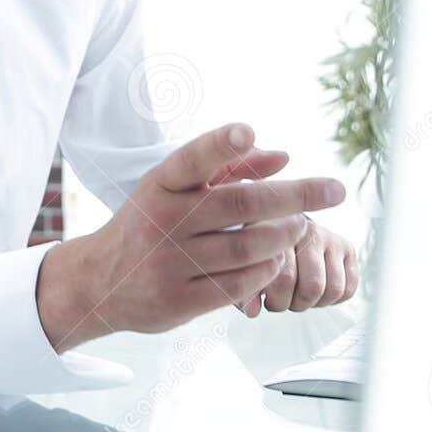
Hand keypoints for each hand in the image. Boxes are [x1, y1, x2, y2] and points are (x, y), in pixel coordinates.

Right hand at [35, 123, 345, 349]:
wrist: (97, 283)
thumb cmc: (148, 225)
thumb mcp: (174, 190)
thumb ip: (228, 169)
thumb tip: (283, 156)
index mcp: (160, 185)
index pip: (191, 160)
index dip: (220, 145)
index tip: (248, 131)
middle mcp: (162, 221)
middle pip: (241, 205)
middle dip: (297, 196)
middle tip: (335, 190)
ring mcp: (170, 264)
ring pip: (247, 248)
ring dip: (285, 235)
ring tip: (302, 226)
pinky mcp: (178, 301)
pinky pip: (238, 285)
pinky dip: (266, 271)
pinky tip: (276, 260)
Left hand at [241, 219, 358, 315]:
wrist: (281, 227)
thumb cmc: (262, 249)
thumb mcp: (245, 265)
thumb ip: (243, 289)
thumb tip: (252, 311)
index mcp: (280, 231)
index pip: (285, 279)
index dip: (276, 300)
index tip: (268, 299)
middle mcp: (309, 230)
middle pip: (312, 287)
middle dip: (295, 304)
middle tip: (284, 300)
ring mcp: (330, 238)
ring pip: (333, 289)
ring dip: (314, 303)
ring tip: (299, 295)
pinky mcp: (347, 247)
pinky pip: (349, 288)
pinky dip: (332, 300)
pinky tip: (316, 291)